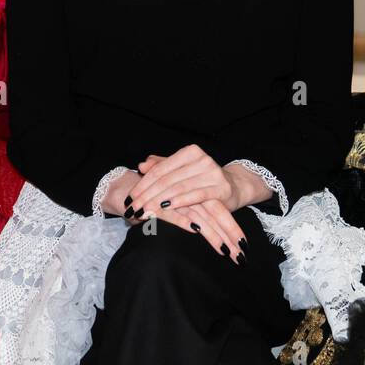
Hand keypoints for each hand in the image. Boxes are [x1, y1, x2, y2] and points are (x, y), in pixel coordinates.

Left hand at [128, 144, 269, 214]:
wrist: (234, 188)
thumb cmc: (202, 180)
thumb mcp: (181, 172)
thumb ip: (162, 166)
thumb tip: (142, 165)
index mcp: (190, 152)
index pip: (160, 169)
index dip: (143, 184)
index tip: (130, 198)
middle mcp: (202, 159)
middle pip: (167, 179)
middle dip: (147, 196)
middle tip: (133, 209)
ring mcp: (212, 173)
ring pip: (178, 188)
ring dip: (158, 201)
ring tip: (144, 212)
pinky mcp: (221, 188)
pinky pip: (196, 195)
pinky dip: (180, 201)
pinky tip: (167, 208)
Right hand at [128, 198, 247, 264]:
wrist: (128, 191)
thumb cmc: (157, 201)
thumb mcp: (177, 208)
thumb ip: (195, 217)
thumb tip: (212, 235)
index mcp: (198, 193)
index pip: (220, 211)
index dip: (233, 228)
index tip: (245, 247)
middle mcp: (191, 193)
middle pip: (215, 214)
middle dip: (230, 236)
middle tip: (242, 256)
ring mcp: (176, 198)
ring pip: (200, 216)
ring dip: (213, 236)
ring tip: (227, 251)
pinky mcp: (159, 204)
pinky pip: (175, 212)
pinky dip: (185, 221)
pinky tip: (198, 231)